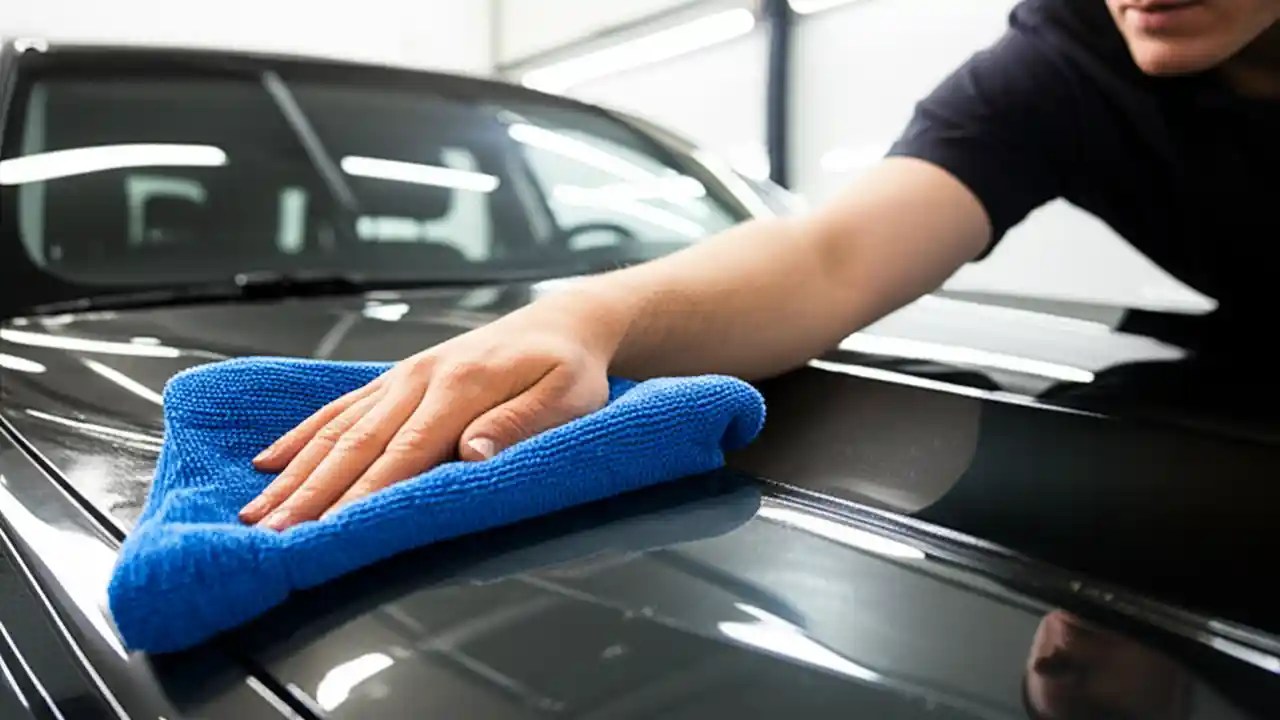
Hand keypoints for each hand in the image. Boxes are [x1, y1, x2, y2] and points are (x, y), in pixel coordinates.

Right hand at [238, 300, 618, 530]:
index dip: (365, 492)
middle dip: (311, 492)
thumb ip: (520, 424)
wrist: (561, 323)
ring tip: (256, 511)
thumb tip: (473, 454)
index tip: (329, 528)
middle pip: (356, 443)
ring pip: (336, 428)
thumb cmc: (568, 368)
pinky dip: (301, 436)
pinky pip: (339, 408)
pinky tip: (270, 461)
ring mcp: (403, 377)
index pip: (405, 450)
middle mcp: (420, 378)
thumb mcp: (567, 397)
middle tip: (271, 533)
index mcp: (462, 386)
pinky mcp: (395, 379)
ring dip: (295, 472)